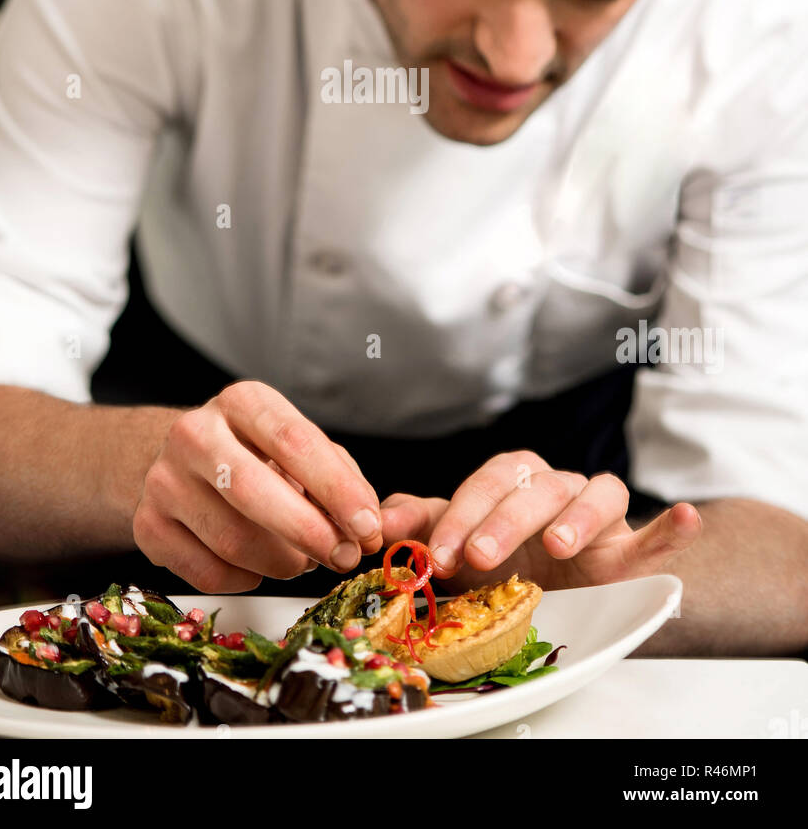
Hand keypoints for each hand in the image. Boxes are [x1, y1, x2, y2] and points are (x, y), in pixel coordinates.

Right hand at [133, 381, 382, 591]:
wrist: (184, 463)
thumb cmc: (258, 456)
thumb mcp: (302, 450)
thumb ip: (345, 481)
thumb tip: (380, 523)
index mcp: (242, 402)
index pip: (294, 441)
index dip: (337, 489)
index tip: (367, 526)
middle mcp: (195, 433)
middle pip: (255, 491)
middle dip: (310, 532)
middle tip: (344, 556)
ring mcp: (163, 480)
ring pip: (233, 541)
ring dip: (282, 562)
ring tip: (300, 558)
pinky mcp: (146, 526)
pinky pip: (208, 573)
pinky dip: (247, 579)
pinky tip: (257, 564)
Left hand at [379, 450, 701, 590]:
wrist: (550, 588)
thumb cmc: (503, 557)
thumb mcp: (457, 542)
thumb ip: (422, 525)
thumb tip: (381, 518)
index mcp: (513, 480)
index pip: (488, 482)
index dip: (461, 513)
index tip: (436, 553)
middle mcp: (556, 487)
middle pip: (536, 486)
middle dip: (505, 519)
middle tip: (479, 556)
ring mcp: (595, 515)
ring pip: (593, 494)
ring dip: (576, 516)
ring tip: (559, 544)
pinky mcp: (628, 550)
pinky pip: (654, 534)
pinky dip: (672, 528)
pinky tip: (685, 519)